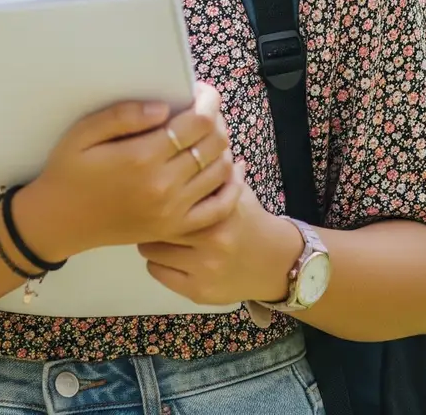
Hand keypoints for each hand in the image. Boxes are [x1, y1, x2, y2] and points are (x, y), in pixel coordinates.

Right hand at [13, 83, 236, 259]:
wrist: (60, 221)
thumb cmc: (69, 171)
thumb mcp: (83, 133)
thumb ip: (122, 115)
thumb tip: (163, 107)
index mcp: (142, 157)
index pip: (196, 122)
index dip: (208, 100)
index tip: (201, 90)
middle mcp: (163, 185)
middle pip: (214, 143)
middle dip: (217, 119)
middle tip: (204, 109)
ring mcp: (172, 211)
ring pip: (221, 171)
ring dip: (223, 147)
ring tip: (209, 134)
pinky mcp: (174, 228)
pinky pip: (218, 208)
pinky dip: (231, 186)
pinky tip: (227, 170)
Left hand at [136, 156, 302, 306]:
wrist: (276, 263)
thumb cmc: (247, 218)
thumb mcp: (235, 189)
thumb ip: (212, 167)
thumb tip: (187, 133)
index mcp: (219, 210)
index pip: (171, 194)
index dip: (158, 189)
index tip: (153, 185)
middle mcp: (212, 241)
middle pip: (157, 222)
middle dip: (150, 216)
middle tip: (149, 210)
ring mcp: (204, 270)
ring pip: (151, 250)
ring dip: (151, 240)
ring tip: (160, 233)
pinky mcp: (198, 292)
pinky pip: (158, 273)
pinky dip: (159, 263)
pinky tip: (169, 255)